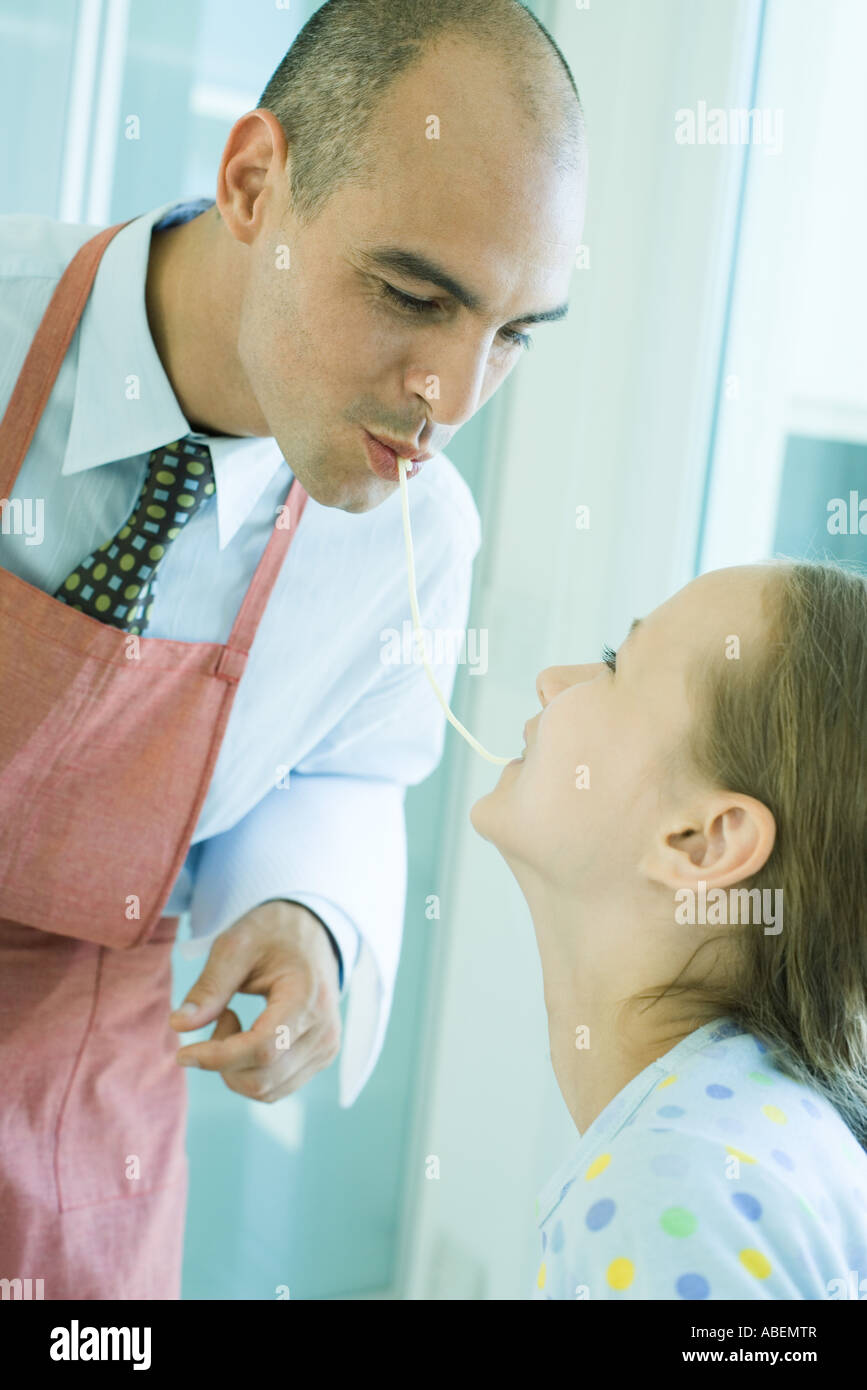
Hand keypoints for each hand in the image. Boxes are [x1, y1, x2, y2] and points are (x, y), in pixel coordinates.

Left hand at [169, 900, 341, 1101]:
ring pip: (266, 1090)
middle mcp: (324, 1031)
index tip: (183, 1053)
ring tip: (232, 1021)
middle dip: (222, 1060)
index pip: (262, 1048)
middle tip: (217, 1015)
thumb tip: (178, 1026)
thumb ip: (209, 987)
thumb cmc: (272, 935)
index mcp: (308, 998)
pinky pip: (275, 1087)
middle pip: (262, 1077)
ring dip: (234, 1068)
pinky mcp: (320, 1059)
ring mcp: (326, 1049)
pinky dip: (248, 1072)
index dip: (217, 1058)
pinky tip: (247, 1036)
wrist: (311, 934)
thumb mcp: (235, 947)